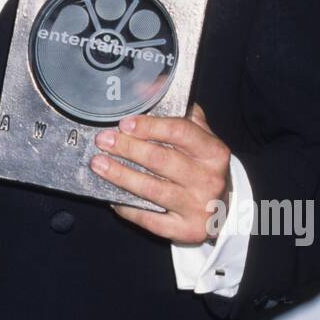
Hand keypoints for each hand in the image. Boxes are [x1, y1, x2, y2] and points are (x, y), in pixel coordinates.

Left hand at [89, 101, 231, 244]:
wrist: (221, 207)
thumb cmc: (202, 165)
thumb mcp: (198, 135)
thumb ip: (176, 112)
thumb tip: (144, 89)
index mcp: (214, 152)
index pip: (180, 132)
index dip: (150, 127)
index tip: (125, 123)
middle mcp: (209, 180)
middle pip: (161, 160)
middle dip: (127, 149)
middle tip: (103, 140)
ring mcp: (198, 207)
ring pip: (152, 190)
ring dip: (120, 175)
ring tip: (98, 164)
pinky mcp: (186, 230)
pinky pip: (150, 219)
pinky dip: (127, 207)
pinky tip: (111, 195)